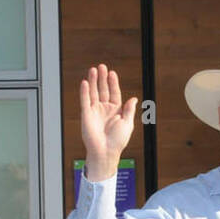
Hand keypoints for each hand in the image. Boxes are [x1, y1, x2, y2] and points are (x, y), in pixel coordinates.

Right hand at [79, 64, 136, 181]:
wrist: (106, 151)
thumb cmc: (118, 141)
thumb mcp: (127, 124)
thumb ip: (129, 110)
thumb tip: (134, 98)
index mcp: (116, 110)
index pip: (114, 93)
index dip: (113, 83)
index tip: (112, 73)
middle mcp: (105, 109)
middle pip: (103, 90)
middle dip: (102, 78)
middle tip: (101, 66)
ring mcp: (95, 111)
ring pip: (94, 92)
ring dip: (93, 81)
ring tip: (93, 69)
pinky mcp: (86, 115)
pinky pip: (85, 101)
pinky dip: (85, 91)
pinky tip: (85, 82)